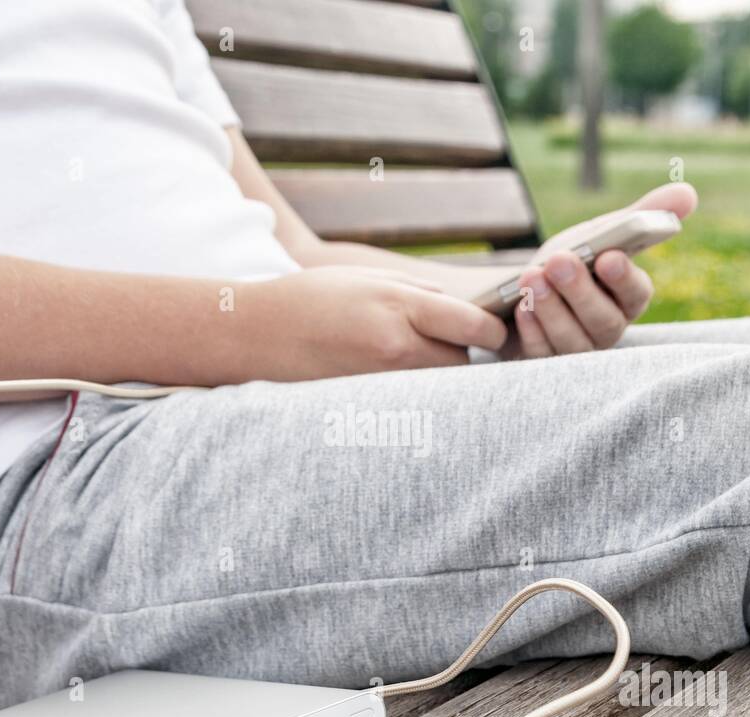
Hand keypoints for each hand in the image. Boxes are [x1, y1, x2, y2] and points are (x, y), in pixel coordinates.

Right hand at [239, 266, 506, 379]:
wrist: (255, 334)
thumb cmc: (312, 298)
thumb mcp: (370, 277)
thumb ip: (421, 293)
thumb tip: (465, 310)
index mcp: (399, 307)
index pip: (475, 327)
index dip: (494, 329)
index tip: (493, 330)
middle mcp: (395, 349)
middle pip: (463, 365)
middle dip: (466, 356)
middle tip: (456, 347)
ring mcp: (382, 384)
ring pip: (438, 389)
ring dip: (440, 378)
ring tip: (421, 362)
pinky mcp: (368, 406)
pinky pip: (410, 404)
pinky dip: (414, 395)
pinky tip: (398, 382)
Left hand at [505, 183, 696, 358]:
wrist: (520, 290)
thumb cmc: (571, 261)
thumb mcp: (599, 235)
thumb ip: (640, 217)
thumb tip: (688, 191)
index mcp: (627, 298)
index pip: (636, 295)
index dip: (624, 278)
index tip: (608, 257)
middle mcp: (606, 330)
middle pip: (603, 321)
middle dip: (580, 291)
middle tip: (558, 261)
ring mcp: (576, 351)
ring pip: (572, 342)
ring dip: (552, 309)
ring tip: (530, 278)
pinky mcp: (544, 363)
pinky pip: (542, 356)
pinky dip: (532, 332)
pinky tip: (521, 309)